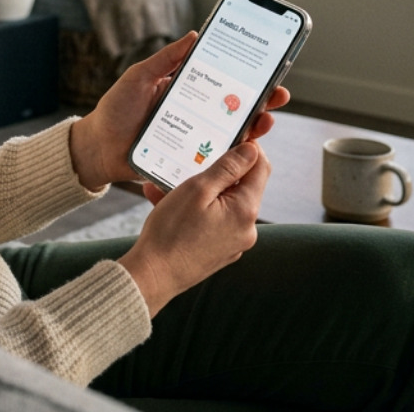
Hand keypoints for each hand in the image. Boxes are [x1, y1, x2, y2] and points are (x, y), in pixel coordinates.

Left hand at [68, 31, 290, 189]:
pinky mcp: (188, 159)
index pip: (222, 80)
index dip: (246, 76)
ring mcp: (193, 137)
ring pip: (231, 133)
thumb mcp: (139, 77)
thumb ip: (165, 59)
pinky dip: (232, 153)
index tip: (268, 70)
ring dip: (253, 127)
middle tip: (279, 96)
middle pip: (234, 107)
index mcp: (185, 90)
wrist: (97, 148)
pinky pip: (214, 156)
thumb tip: (194, 36)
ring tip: (265, 121)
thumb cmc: (115, 110)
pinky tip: (245, 148)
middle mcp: (194, 113)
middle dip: (261, 101)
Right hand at [117, 140, 269, 317]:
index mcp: (245, 211)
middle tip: (188, 162)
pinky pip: (211, 221)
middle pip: (240, 186)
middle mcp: (246, 229)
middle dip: (214, 172)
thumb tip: (252, 149)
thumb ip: (227, 168)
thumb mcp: (197, 189)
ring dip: (198, 190)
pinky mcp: (218, 251)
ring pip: (221, 203)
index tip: (228, 136)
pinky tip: (165, 203)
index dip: (247, 148)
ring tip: (166, 184)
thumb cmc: (171, 232)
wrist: (152, 277)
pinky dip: (193, 210)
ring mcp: (233, 243)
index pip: (261, 168)